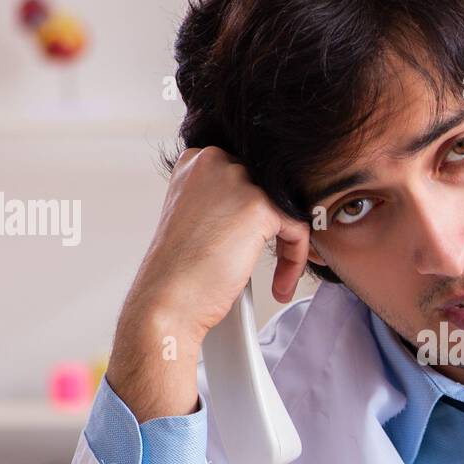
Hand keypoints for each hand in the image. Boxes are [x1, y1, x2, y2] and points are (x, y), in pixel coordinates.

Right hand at [107, 147, 311, 420]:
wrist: (166, 301)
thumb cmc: (178, 272)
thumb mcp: (197, 218)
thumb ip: (223, 201)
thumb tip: (259, 206)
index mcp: (196, 161)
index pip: (251, 176)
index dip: (260, 215)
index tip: (259, 244)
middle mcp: (213, 162)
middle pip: (272, 190)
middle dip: (277, 230)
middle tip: (274, 263)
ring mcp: (235, 180)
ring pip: (288, 210)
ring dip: (290, 248)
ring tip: (278, 279)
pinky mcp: (257, 206)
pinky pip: (298, 229)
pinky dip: (296, 260)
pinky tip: (280, 285)